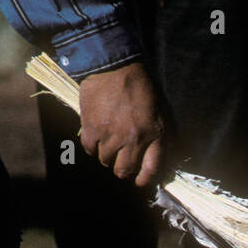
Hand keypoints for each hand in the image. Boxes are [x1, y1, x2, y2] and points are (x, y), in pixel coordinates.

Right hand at [78, 63, 164, 186]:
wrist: (115, 66)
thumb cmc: (139, 88)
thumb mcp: (157, 113)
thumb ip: (155, 136)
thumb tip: (149, 159)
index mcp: (153, 135)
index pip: (151, 169)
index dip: (145, 179)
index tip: (140, 182)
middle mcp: (132, 139)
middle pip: (124, 170)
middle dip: (122, 169)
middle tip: (120, 162)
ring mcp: (110, 135)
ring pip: (105, 161)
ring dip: (107, 156)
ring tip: (108, 143)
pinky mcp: (91, 127)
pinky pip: (89, 149)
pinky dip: (92, 147)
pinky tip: (96, 138)